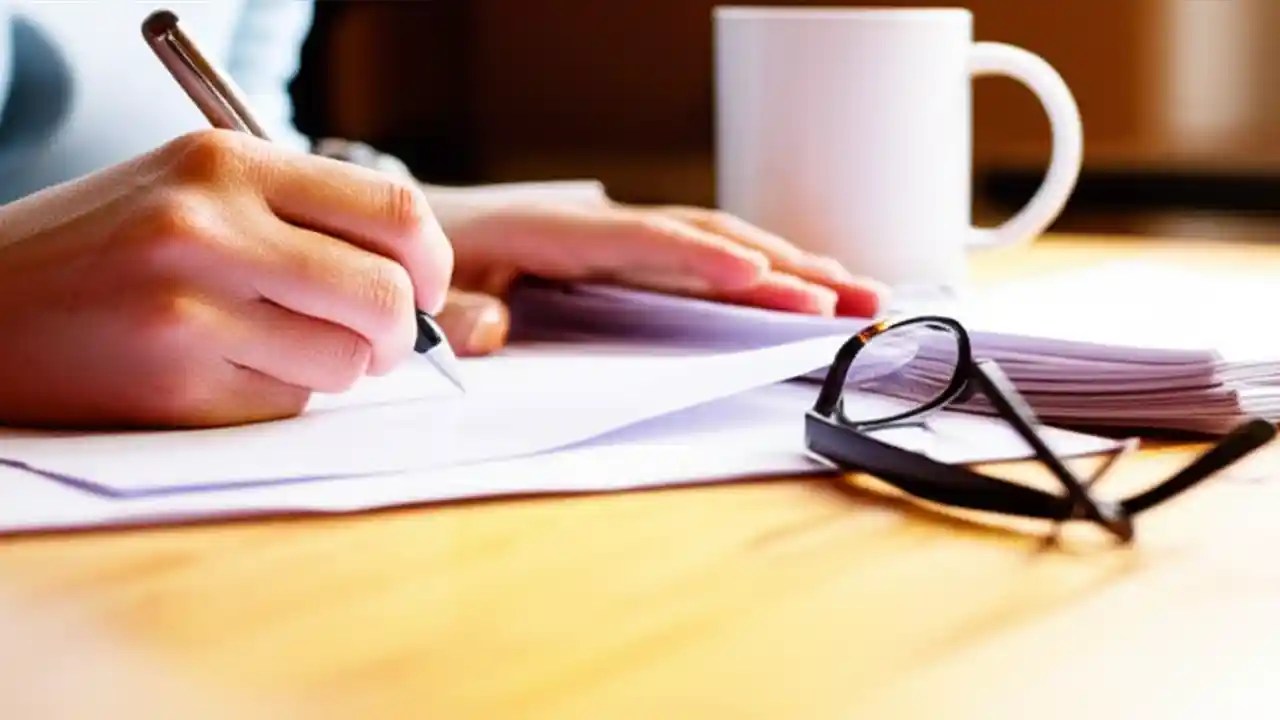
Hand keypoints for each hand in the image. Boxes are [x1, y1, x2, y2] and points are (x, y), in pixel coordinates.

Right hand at [0, 130, 451, 427]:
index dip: (431, 260)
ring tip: (275, 347)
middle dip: (403, 333)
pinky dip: (277, 396)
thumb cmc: (107, 248)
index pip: (394, 208)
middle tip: (381, 342)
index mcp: (226, 162)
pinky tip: (219, 371)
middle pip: (385, 296)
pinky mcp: (175, 385)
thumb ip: (309, 222)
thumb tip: (437, 296)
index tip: (425, 286)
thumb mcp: (198, 192)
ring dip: (334, 368)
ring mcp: (190, 310)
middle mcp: (210, 227)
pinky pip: (288, 405)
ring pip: (346, 362)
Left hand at [426, 188, 887, 355]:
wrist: (420, 232)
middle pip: (709, 238)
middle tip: (853, 295)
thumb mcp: (431, 284)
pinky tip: (802, 295)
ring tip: (858, 295)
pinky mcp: (633, 262)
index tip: (758, 276)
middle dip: (784, 265)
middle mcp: (606, 230)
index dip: (703, 258)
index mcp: (558, 232)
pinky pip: (708, 265)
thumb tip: (495, 333)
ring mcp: (625, 244)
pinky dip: (761, 277)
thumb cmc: (432, 258)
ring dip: (792, 270)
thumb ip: (458, 311)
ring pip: (722, 247)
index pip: (645, 241)